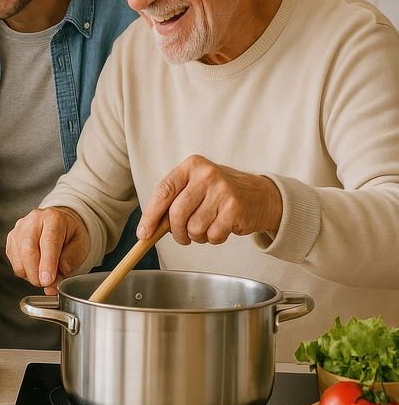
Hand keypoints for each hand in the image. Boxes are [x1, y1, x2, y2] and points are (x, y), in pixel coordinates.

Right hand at [6, 207, 89, 295]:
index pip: (48, 242)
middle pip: (28, 249)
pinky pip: (14, 261)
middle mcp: (33, 221)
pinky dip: (24, 271)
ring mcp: (19, 229)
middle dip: (35, 273)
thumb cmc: (70, 233)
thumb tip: (60, 272)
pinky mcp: (11, 239)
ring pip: (18, 257)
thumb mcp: (81, 244)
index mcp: (53, 219)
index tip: (48, 280)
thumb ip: (71, 258)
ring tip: (44, 275)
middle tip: (46, 284)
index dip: (47, 263)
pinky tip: (35, 268)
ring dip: (30, 274)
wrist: (60, 222)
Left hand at [138, 155, 282, 244]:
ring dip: (196, 236)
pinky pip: (212, 235)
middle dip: (176, 232)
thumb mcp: (195, 187)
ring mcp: (222, 190)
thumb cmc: (218, 193)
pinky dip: (213, 238)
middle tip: (182, 237)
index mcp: (191, 166)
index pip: (164, 191)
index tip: (143, 233)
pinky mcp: (235, 208)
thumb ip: (173, 201)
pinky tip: (220, 228)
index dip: (151, 215)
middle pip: (177, 213)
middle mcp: (206, 174)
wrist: (260, 196)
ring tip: (206, 228)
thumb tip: (148, 229)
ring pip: (194, 227)